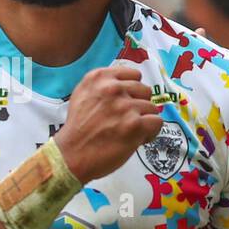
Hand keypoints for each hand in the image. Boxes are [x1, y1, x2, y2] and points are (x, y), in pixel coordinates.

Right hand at [54, 65, 163, 183]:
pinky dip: (150, 132)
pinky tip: (138, 138)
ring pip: (152, 107)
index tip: (127, 101)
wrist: (71, 155)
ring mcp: (125, 106)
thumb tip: (126, 85)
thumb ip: (103, 85)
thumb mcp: (82, 94)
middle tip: (126, 119)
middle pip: (145, 90)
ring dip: (143, 120)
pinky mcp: (135, 124)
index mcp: (98, 78)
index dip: (132, 91)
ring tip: (129, 131)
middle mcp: (112, 88)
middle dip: (139, 105)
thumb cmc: (78, 129)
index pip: (133, 74)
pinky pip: (157, 122)